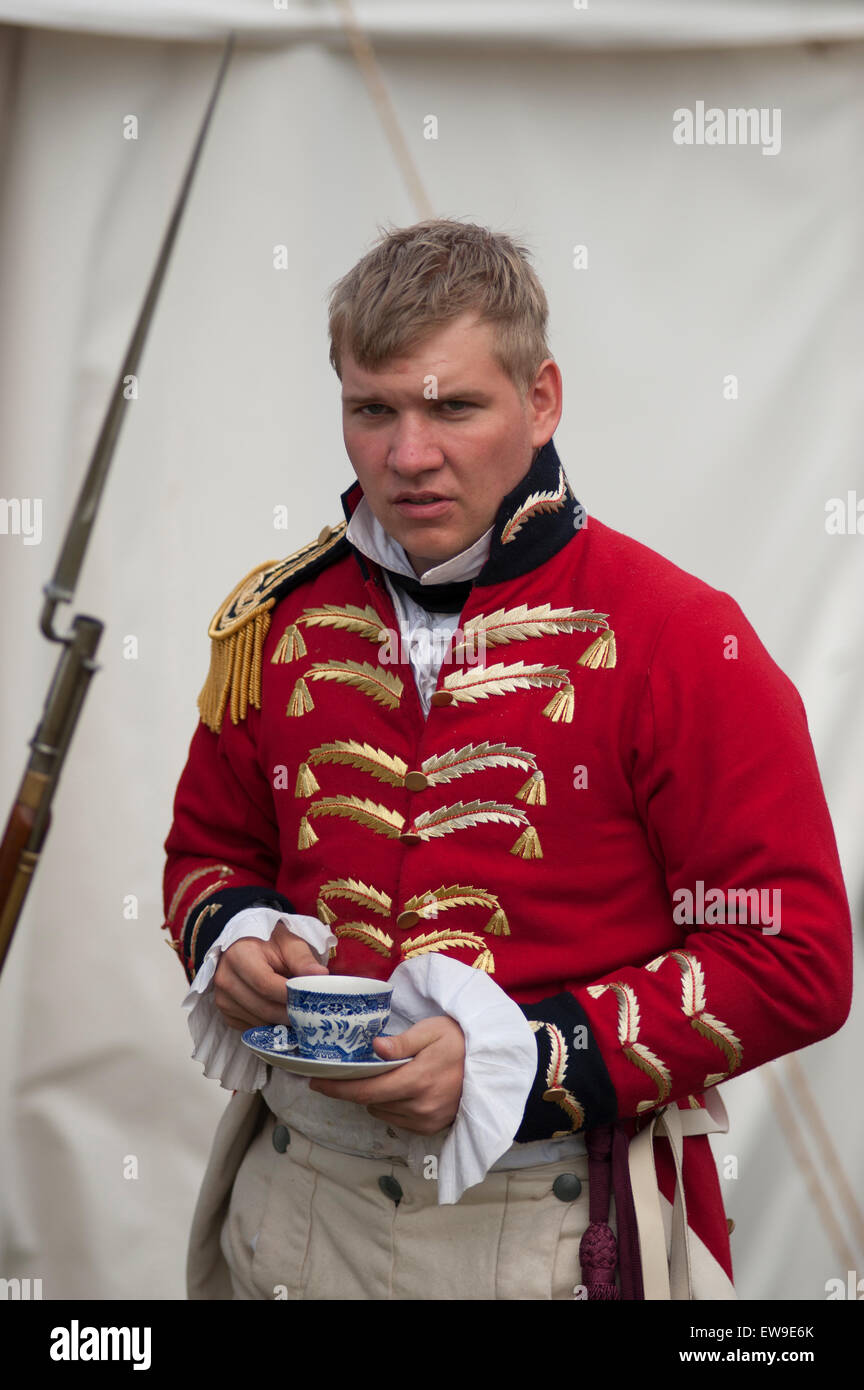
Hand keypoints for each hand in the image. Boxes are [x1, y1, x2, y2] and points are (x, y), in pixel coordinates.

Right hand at [212, 922, 327, 1029]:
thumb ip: (304, 960)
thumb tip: (321, 976)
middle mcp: (225, 979)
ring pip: (258, 1022)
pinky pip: (251, 1028)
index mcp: (239, 956)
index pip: (267, 985)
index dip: (291, 996)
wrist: (245, 946)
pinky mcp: (225, 1012)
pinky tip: (280, 1014)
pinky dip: (269, 1025)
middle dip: (290, 1014)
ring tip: (298, 1013)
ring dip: (281, 1022)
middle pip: (263, 1008)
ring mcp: (222, 999)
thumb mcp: (289, 944)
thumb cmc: (269, 943)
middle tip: (311, 1014)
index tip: (312, 1001)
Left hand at [308, 1015, 465, 1134]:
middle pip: (370, 1102)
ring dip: (372, 1097)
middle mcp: (419, 1107)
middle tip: (339, 1073)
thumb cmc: (460, 1040)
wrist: (491, 1065)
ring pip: (382, 1112)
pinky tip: (395, 1088)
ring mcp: (426, 1120)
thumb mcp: (432, 1030)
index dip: (337, 1088)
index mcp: (417, 1081)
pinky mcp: (431, 1127)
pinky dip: (389, 1105)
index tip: (315, 1081)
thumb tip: (374, 1048)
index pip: (366, 1091)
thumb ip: (402, 1042)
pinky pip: (397, 1120)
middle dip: (351, 1089)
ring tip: (374, 1076)